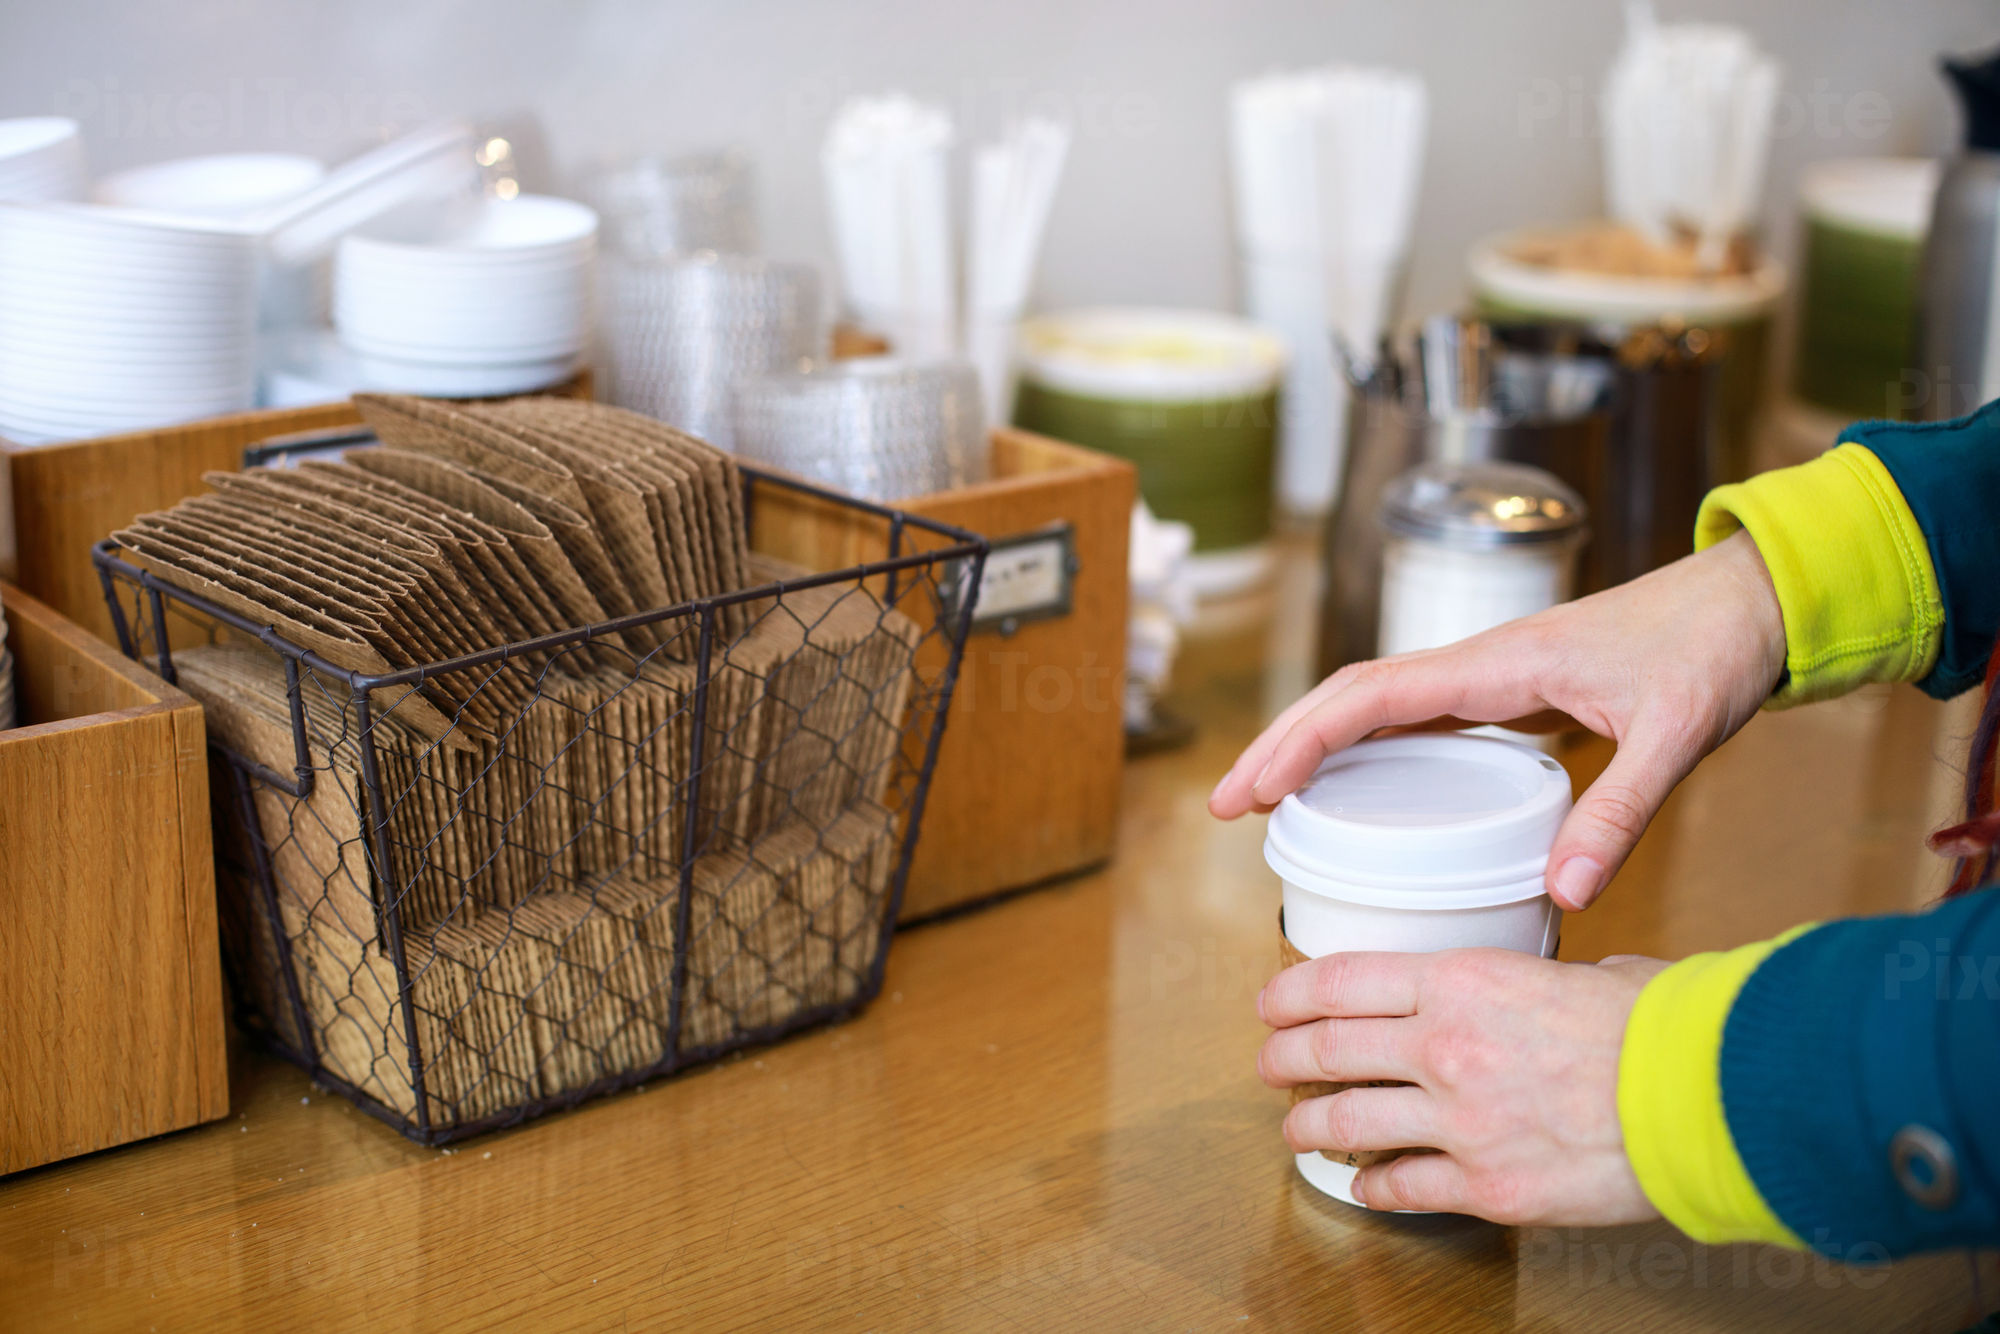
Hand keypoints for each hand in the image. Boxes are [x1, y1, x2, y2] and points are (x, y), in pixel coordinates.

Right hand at [1210, 532, 1785, 908]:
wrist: (1752, 602)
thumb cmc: (1713, 649)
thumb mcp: (1676, 735)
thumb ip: (1622, 812)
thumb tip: (1569, 894)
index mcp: (1499, 662)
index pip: (1371, 694)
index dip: (1304, 739)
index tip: (1255, 785)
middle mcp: (1481, 664)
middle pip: (1351, 698)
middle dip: (1283, 746)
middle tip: (1229, 806)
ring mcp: (1491, 678)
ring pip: (1375, 705)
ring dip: (1315, 745)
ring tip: (1266, 802)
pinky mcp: (1511, 694)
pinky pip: (1414, 720)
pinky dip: (1367, 750)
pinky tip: (1359, 793)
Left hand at [1258, 948, 1669, 1223]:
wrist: (1706, 1098)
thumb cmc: (1664, 1030)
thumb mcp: (1588, 974)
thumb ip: (1543, 984)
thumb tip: (1555, 988)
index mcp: (1461, 981)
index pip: (1341, 980)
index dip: (1291, 992)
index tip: (1272, 1002)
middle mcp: (1444, 1047)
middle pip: (1325, 1049)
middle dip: (1282, 1057)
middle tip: (1269, 1063)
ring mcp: (1458, 1121)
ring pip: (1345, 1121)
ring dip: (1309, 1125)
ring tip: (1300, 1128)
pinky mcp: (1486, 1187)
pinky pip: (1401, 1188)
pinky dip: (1373, 1187)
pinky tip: (1367, 1183)